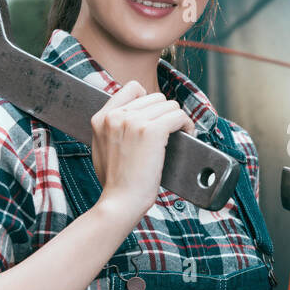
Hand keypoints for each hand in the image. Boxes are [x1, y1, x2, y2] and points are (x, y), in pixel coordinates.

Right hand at [89, 79, 195, 227]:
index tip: (155, 118)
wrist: (120, 202)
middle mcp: (116, 115)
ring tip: (177, 135)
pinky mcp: (152, 131)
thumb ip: (113, 127)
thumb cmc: (116, 182)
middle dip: (165, 114)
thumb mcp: (102, 147)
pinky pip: (179, 115)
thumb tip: (132, 115)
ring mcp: (134, 121)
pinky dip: (187, 125)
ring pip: (170, 105)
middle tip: (169, 132)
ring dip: (178, 120)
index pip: (132, 88)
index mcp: (101, 117)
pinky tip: (187, 135)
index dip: (148, 101)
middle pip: (155, 97)